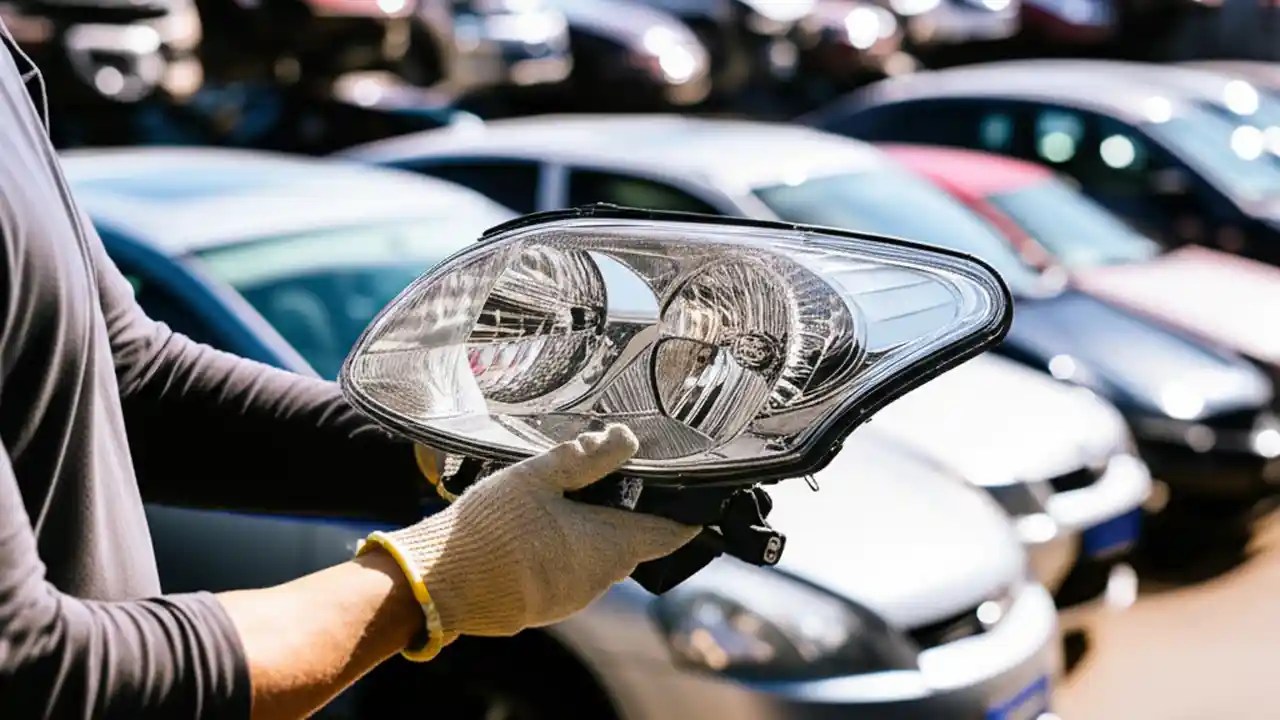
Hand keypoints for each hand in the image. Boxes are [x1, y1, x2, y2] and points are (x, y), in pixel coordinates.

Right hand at [363, 424, 697, 656]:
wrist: (436, 584)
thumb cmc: (489, 528)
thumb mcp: (537, 476)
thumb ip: (586, 458)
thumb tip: (626, 439)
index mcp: (607, 548)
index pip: (667, 535)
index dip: (682, 516)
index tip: (693, 498)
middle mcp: (598, 581)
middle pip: (631, 544)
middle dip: (629, 514)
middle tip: (617, 477)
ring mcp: (570, 599)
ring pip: (599, 560)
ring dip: (594, 532)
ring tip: (573, 495)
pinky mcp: (544, 605)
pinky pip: (571, 574)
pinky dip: (568, 550)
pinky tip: (544, 525)